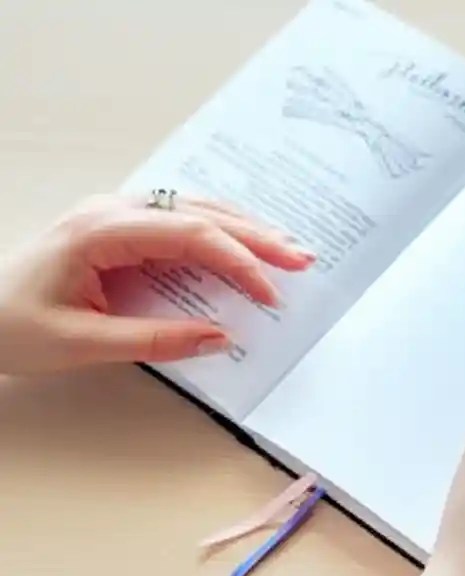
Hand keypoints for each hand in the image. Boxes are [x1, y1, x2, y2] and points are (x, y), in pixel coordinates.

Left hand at [0, 193, 313, 374]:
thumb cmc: (11, 328)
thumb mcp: (82, 345)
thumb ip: (155, 341)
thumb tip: (220, 338)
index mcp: (100, 231)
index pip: (189, 234)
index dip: (237, 261)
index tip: (269, 294)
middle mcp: (113, 211)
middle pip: (201, 213)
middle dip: (258, 237)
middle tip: (304, 259)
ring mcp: (117, 215)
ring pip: (196, 209)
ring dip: (246, 229)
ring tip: (290, 250)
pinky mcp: (122, 230)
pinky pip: (182, 221)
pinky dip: (222, 232)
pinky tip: (248, 244)